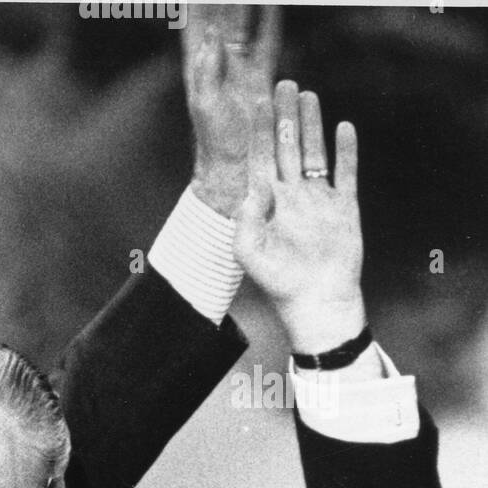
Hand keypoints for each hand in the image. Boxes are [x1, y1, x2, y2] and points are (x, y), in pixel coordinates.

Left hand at [183, 4, 279, 217]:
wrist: (236, 162)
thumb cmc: (214, 139)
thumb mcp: (206, 105)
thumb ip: (208, 70)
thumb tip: (210, 37)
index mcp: (199, 66)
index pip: (196, 25)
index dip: (196, 7)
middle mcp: (218, 61)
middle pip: (221, 16)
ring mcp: (240, 65)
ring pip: (244, 21)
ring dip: (246, 2)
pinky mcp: (260, 73)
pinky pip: (267, 39)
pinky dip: (270, 19)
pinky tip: (273, 2)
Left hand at [235, 81, 366, 353]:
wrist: (316, 301)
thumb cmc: (278, 283)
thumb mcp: (249, 252)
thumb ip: (245, 219)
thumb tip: (253, 187)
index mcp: (267, 204)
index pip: (261, 159)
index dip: (259, 131)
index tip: (257, 103)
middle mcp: (291, 197)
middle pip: (286, 147)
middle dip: (284, 116)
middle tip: (283, 83)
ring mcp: (318, 201)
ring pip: (313, 153)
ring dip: (311, 125)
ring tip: (308, 95)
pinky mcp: (344, 208)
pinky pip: (346, 173)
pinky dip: (346, 151)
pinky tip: (343, 128)